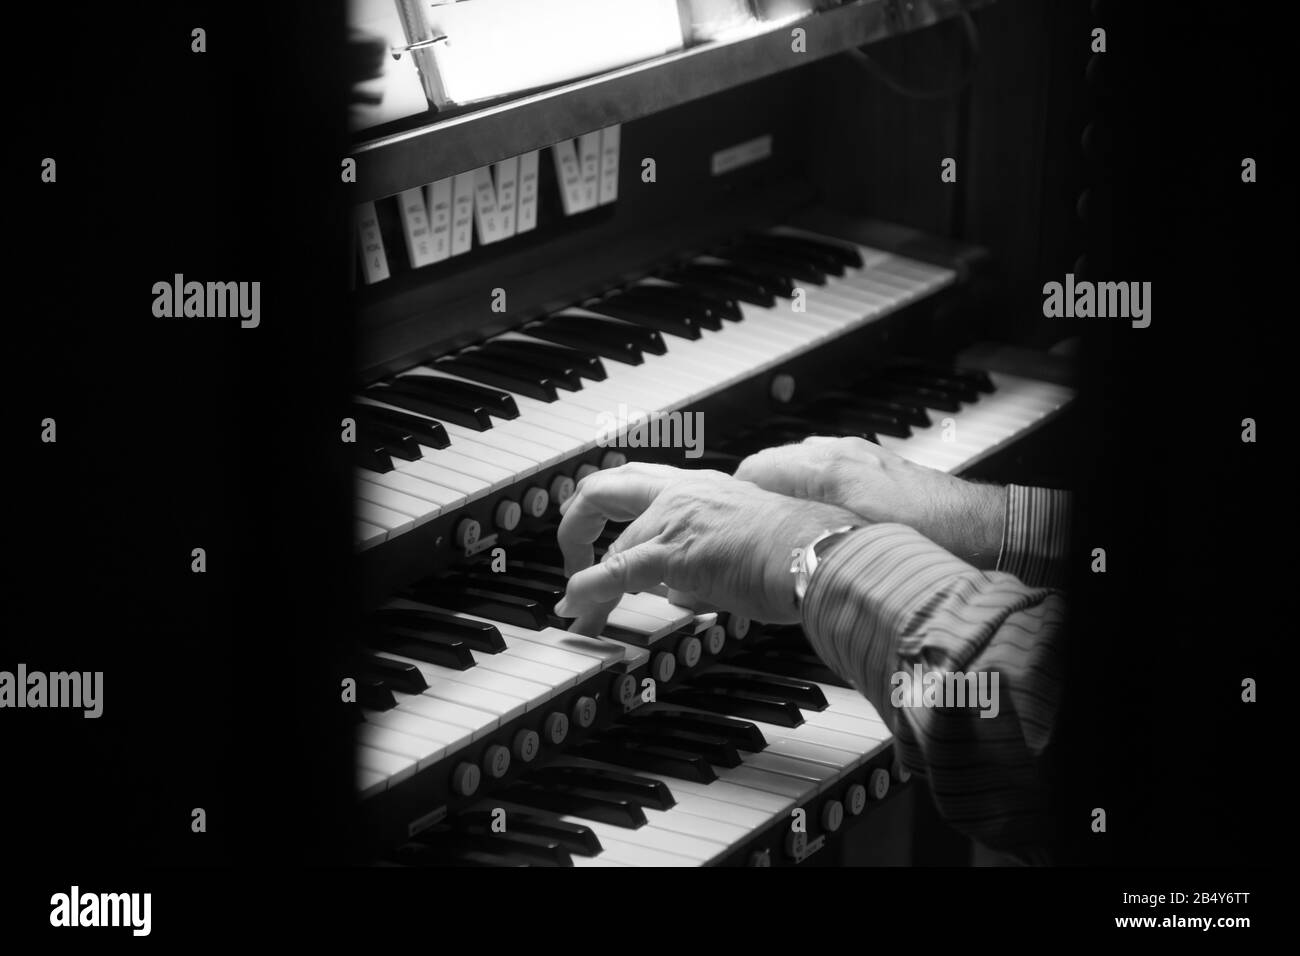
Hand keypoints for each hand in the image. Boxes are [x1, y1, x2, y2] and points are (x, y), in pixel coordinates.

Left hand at [554, 462, 860, 636]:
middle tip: (569, 555)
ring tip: (581, 613)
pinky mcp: (676, 550)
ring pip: (612, 541)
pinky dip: (590, 590)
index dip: (608, 511)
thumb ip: (704, 566)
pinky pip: (618, 570)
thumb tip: (678, 595)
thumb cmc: (801, 555)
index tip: (597, 538)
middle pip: (605, 487)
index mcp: (702, 487)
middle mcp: (684, 491)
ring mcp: (678, 517)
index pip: (639, 486)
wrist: (823, 553)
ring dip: (585, 579)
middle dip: (576, 522)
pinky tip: (577, 607)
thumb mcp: (741, 550)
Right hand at [733, 436, 1004, 566]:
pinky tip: (818, 520)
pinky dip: (810, 492)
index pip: (752, 471)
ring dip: (782, 496)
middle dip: (754, 499)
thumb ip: (798, 545)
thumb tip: (759, 555)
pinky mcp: (872, 465)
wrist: (982, 528)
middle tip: (745, 533)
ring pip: (796, 468)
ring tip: (779, 528)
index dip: (732, 501)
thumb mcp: (852, 549)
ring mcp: (855, 456)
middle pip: (770, 467)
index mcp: (826, 470)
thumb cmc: (929, 537)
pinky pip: (823, 471)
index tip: (724, 526)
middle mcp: (837, 455)